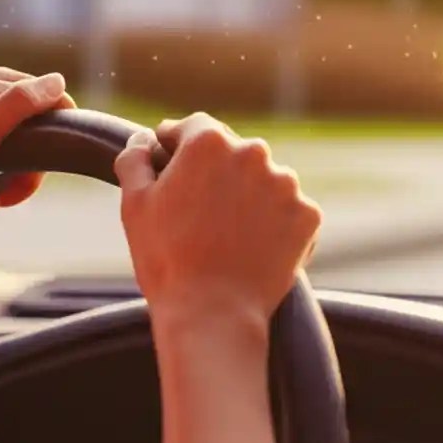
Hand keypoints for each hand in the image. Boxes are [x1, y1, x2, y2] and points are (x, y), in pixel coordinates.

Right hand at [114, 112, 321, 336]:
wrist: (213, 315)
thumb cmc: (166, 259)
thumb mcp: (134, 205)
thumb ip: (135, 161)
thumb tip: (142, 141)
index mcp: (209, 142)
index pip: (195, 127)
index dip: (179, 144)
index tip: (172, 164)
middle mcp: (254, 153)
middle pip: (233, 152)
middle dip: (216, 172)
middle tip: (198, 209)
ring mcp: (286, 185)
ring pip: (264, 180)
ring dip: (249, 196)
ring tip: (227, 233)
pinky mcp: (308, 216)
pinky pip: (288, 211)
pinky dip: (274, 224)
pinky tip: (252, 247)